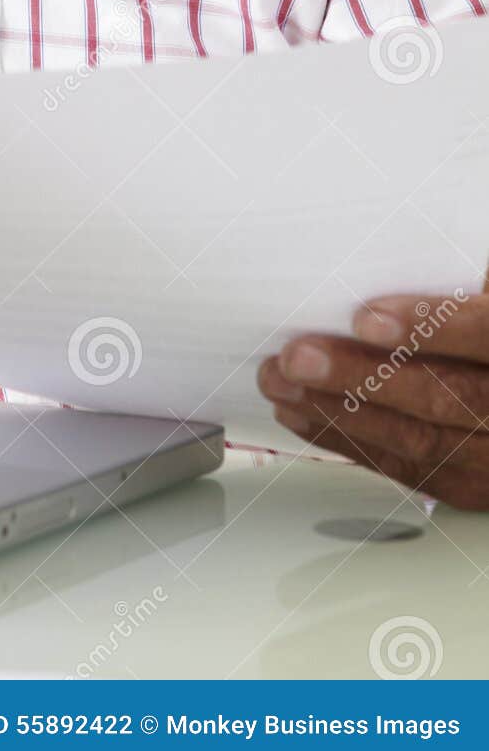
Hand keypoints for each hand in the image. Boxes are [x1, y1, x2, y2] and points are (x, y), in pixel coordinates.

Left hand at [257, 287, 488, 509]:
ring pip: (420, 443)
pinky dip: (350, 442)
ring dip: (340, 413)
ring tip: (282, 382)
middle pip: (444, 398)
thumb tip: (380, 264)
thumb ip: (452, 284)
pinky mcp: (474, 486)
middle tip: (297, 357)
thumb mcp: (483, 294)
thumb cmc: (484, 328)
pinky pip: (410, 470)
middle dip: (360, 377)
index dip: (429, 327)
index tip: (365, 318)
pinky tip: (304, 415)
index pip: (486, 336)